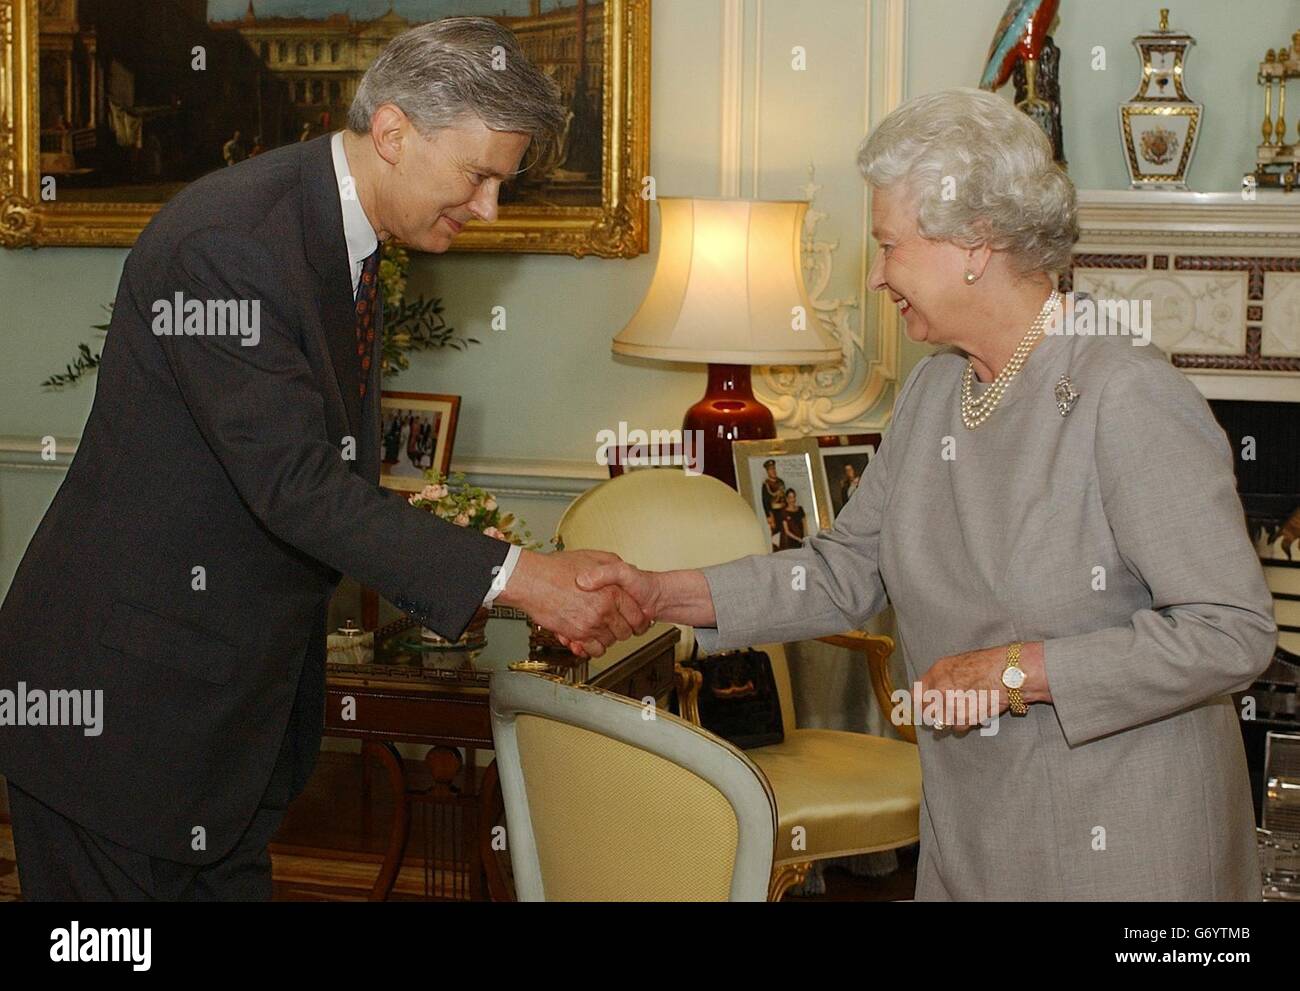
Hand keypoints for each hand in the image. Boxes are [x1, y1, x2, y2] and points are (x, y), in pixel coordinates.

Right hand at [496, 549, 651, 657]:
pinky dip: (593, 647)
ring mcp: (590, 624)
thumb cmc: (555, 568)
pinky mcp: (576, 634)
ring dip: (607, 638)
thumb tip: (625, 569)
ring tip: (601, 629)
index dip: (638, 618)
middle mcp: (604, 610)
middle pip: (626, 631)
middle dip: (622, 629)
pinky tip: (590, 638)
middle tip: (617, 624)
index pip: (637, 614)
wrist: (531, 580)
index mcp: (612, 591)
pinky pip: (594, 650)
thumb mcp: (592, 556)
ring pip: (610, 642)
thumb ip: (613, 564)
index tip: (635, 619)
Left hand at [919, 641, 1047, 730]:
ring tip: (965, 710)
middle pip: (927, 712)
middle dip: (935, 714)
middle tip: (946, 712)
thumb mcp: (956, 663)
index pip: (916, 694)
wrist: (1007, 675)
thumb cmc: (987, 665)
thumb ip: (940, 677)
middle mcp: (939, 691)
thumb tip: (932, 691)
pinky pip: (958, 727)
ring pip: (943, 722)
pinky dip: (965, 724)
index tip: (924, 706)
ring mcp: (951, 706)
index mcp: (936, 674)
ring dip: (951, 720)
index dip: (920, 702)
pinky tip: (974, 713)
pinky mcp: (965, 719)